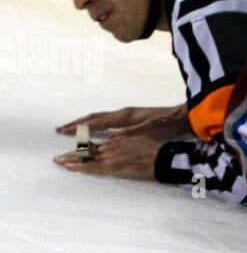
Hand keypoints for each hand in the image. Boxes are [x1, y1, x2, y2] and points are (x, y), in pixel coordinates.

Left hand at [54, 134, 164, 179]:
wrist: (161, 158)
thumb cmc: (154, 151)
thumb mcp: (140, 140)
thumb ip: (127, 141)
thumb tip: (118, 141)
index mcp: (118, 141)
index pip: (96, 145)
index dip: (83, 148)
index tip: (74, 150)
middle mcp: (112, 147)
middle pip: (88, 150)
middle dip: (72, 154)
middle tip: (58, 158)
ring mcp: (111, 157)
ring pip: (86, 158)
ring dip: (71, 160)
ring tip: (58, 161)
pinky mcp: (112, 167)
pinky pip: (92, 167)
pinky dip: (79, 167)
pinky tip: (69, 167)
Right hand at [57, 103, 186, 138]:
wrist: (180, 116)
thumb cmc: (165, 124)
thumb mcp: (148, 130)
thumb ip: (129, 134)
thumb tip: (111, 139)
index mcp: (124, 117)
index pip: (96, 122)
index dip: (80, 127)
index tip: (64, 131)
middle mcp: (123, 113)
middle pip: (95, 117)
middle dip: (77, 123)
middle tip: (61, 129)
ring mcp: (127, 114)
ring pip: (100, 118)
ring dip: (86, 122)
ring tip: (73, 128)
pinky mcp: (131, 117)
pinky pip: (107, 120)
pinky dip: (96, 123)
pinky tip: (95, 129)